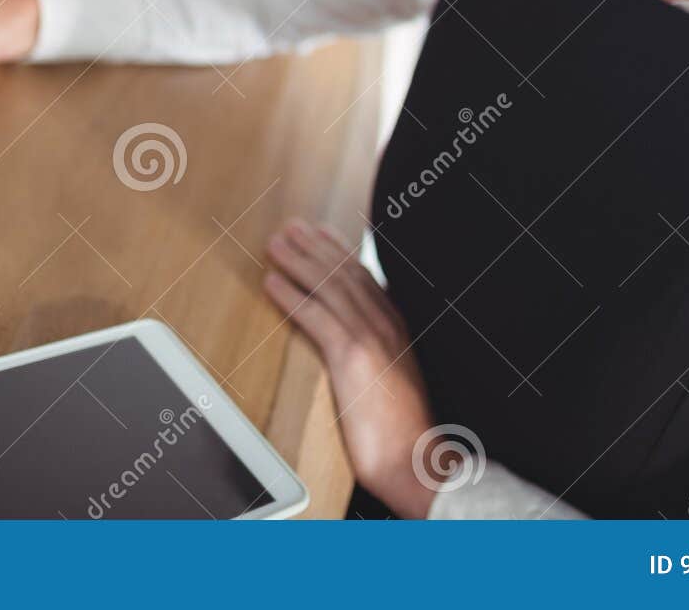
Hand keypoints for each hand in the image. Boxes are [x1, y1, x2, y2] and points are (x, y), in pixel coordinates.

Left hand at [263, 218, 437, 517]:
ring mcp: (371, 338)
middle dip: (315, 246)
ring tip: (275, 244)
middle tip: (290, 227)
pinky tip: (271, 283)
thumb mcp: (398, 384)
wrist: (417, 460)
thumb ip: (383, 359)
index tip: (320, 233)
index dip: (340, 252)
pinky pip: (315, 317)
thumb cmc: (406, 434)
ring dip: (298, 261)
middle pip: (345, 273)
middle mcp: (387, 325)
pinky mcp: (352, 357)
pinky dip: (291, 296)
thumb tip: (364, 352)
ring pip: (329, 286)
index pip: (366, 279)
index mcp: (398, 330)